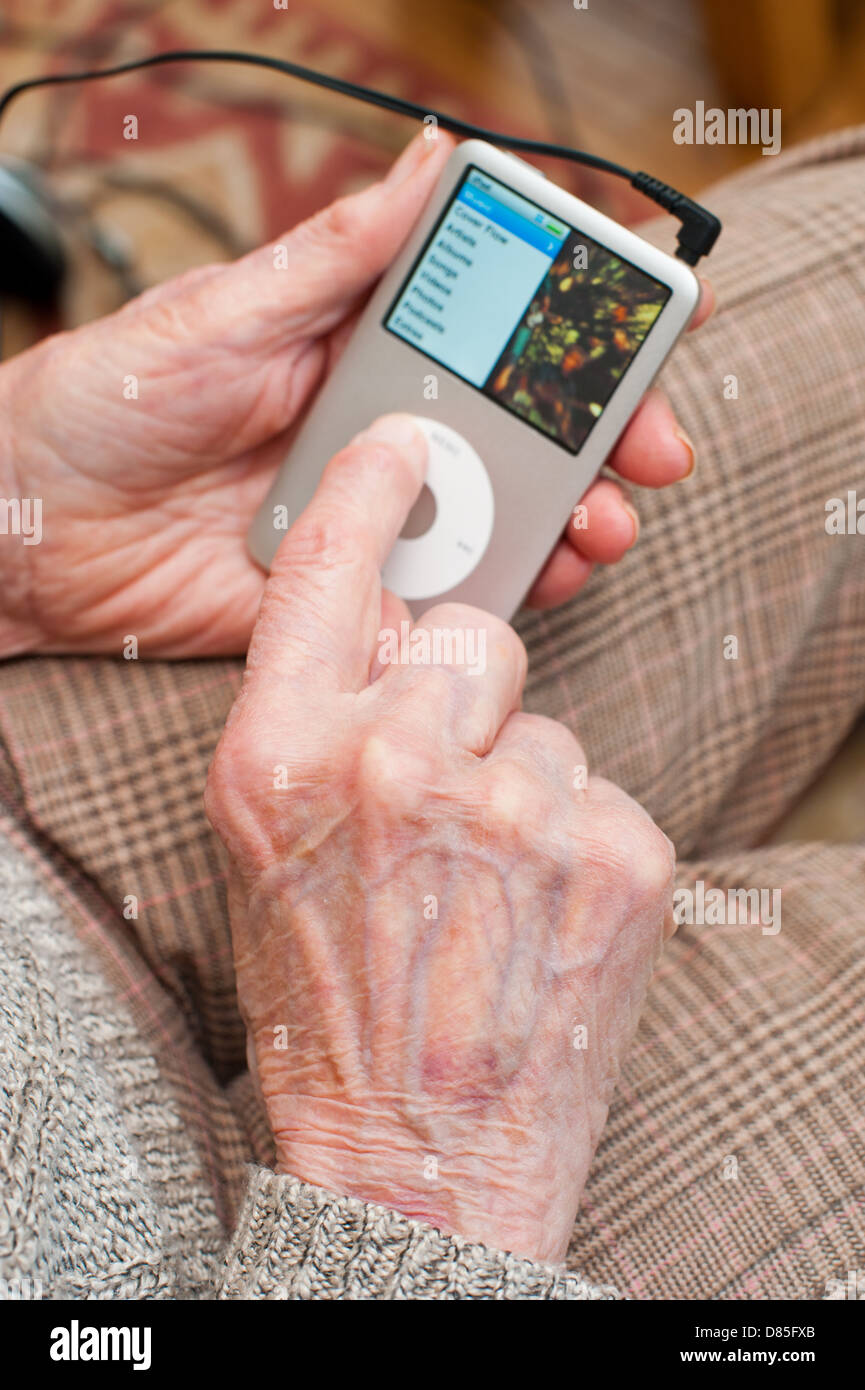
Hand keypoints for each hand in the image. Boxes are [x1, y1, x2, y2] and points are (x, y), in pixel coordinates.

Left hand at [0, 130, 712, 657]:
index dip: (580, 327)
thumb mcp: (224, 311)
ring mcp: (376, 516)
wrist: (32, 528)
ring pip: (502, 517)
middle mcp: (385, 432)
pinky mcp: (353, 591)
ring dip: (572, 519)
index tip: (657, 320)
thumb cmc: (111, 398)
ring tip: (603, 526)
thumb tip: (431, 161)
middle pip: (524, 432)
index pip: (497, 331)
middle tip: (654, 451)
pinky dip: (502, 591)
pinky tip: (538, 580)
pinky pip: (444, 593)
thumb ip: (335, 257)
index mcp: (363, 350)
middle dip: (606, 437)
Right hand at [205, 413, 675, 1262]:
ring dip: (524, 787)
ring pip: (547, 722)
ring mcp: (518, 808)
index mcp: (286, 758)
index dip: (370, 497)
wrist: (414, 1157)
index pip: (330, 574)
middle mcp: (398, 763)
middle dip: (468, 700)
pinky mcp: (617, 852)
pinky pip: (604, 791)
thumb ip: (320, 726)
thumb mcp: (270, 852)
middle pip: (475, 639)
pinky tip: (537, 917)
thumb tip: (400, 642)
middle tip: (447, 799)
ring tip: (487, 888)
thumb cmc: (329, 1006)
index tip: (408, 450)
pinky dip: (579, 844)